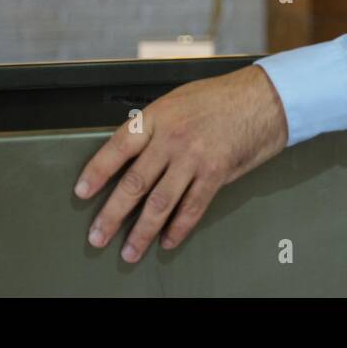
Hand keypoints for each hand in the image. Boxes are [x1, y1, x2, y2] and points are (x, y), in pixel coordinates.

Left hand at [74, 64, 288, 262]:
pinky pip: (192, 208)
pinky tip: (167, 240)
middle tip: (97, 236)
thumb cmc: (223, 97)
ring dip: (141, 232)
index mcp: (158, 116)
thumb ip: (156, 126)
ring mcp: (194, 157)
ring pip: (159, 202)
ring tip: (129, 250)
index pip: (117, 147)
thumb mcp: (180, 100)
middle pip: (134, 183)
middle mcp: (172, 138)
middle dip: (111, 214)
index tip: (82, 192)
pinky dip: (178, 228)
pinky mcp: (216, 173)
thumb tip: (133, 154)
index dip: (97, 172)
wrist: (264, 98)